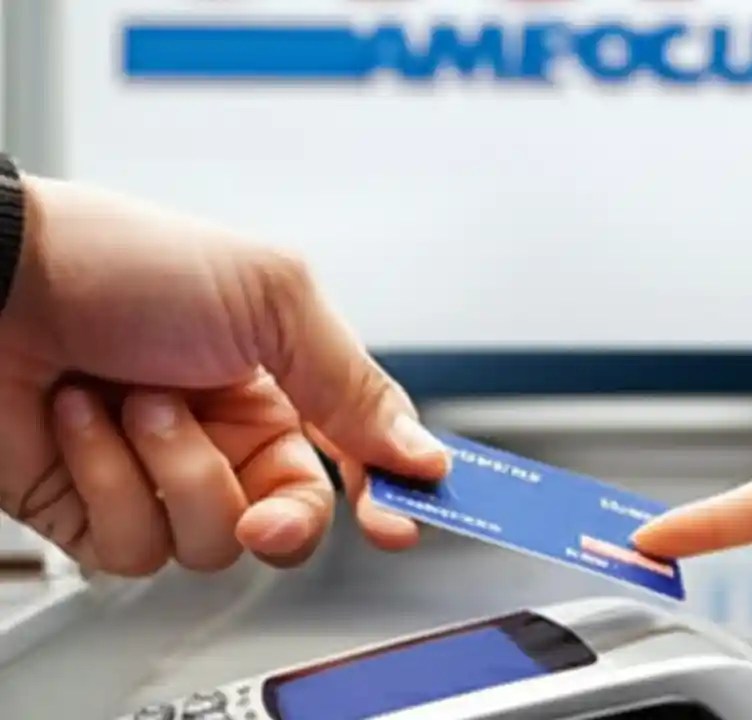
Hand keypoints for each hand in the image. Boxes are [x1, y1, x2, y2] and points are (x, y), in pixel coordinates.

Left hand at [0, 176, 448, 574]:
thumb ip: (353, 383)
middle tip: (264, 513)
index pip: (357, 458)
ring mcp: (160, 476)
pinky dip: (108, 478)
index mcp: (281, 385)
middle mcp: (226, 436)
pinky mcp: (95, 511)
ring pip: (211, 542)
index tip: (399, 519)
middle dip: (280, 522)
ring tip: (136, 400)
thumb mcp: (271, 299)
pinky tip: (82, 419)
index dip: (387, 494)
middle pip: (291, 524)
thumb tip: (420, 450)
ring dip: (173, 470)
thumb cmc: (123, 264)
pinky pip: (133, 545)